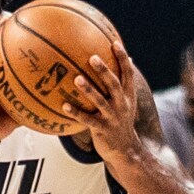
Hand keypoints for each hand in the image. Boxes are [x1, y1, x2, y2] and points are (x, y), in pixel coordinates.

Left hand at [59, 40, 141, 161]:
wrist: (126, 150)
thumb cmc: (121, 121)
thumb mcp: (126, 102)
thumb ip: (124, 83)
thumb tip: (129, 59)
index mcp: (128, 95)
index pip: (127, 73)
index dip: (122, 58)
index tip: (114, 43)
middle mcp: (122, 104)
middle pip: (114, 84)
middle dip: (104, 70)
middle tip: (92, 57)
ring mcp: (112, 117)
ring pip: (100, 101)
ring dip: (88, 90)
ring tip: (76, 79)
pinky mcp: (102, 129)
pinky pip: (86, 119)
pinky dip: (75, 112)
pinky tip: (63, 106)